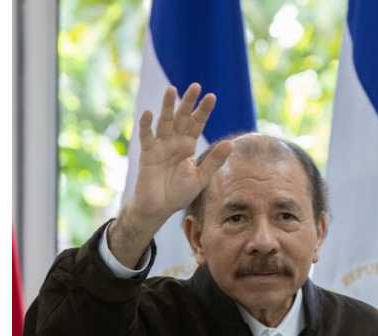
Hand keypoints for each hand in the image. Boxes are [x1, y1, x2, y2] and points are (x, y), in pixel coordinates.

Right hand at [130, 83, 232, 224]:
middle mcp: (175, 142)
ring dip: (167, 106)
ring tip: (172, 89)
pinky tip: (149, 113)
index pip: (197, 124)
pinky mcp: (147, 153)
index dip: (203, 111)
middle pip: (182, 118)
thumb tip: (231, 143)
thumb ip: (214, 161)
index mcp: (189, 146)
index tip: (212, 96)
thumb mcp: (201, 178)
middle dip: (188, 102)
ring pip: (165, 122)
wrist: (159, 207)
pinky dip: (146, 125)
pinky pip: (146, 136)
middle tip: (195, 85)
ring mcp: (161, 146)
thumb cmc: (180, 193)